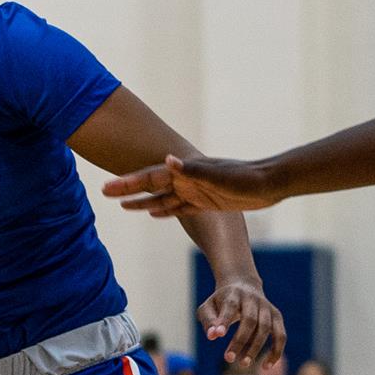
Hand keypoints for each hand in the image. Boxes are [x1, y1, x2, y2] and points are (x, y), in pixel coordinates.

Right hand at [102, 155, 281, 217]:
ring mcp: (196, 192)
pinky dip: (164, 211)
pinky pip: (179, 208)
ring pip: (161, 198)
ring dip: (142, 201)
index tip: (107, 188)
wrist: (271, 183)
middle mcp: (187, 180)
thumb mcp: (218, 174)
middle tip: (103, 193)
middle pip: (150, 186)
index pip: (150, 177)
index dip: (128, 182)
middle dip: (128, 190)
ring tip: (123, 207)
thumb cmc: (246, 177)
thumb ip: (191, 169)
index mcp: (186, 172)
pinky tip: (154, 214)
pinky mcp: (206, 203)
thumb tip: (167, 160)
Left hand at [197, 279, 283, 365]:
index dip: (225, 320)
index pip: (230, 306)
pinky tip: (265, 366)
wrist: (243, 286)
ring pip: (265, 329)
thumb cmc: (221, 302)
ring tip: (244, 364)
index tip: (218, 335)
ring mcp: (267, 308)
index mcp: (234, 294)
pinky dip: (275, 351)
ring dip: (255, 348)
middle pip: (249, 320)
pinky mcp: (276, 316)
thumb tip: (212, 336)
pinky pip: (280, 335)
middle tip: (228, 358)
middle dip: (240, 340)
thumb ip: (208, 320)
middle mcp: (253, 299)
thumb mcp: (208, 307)